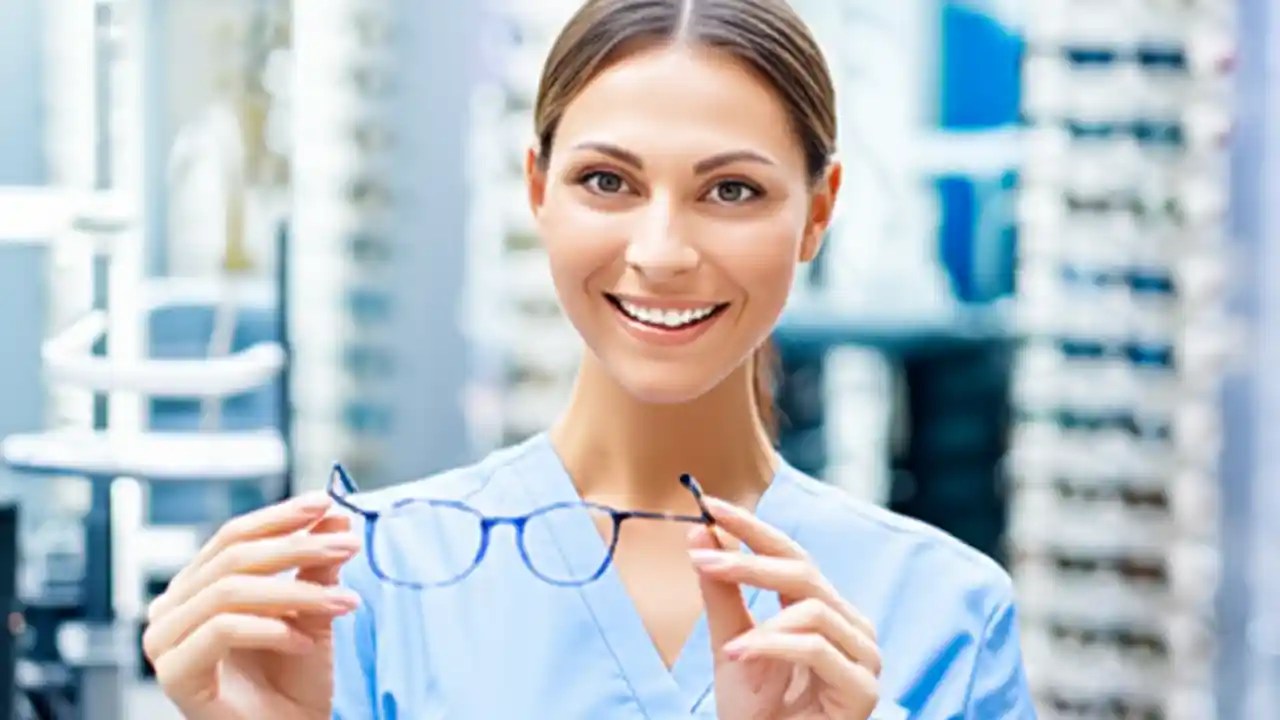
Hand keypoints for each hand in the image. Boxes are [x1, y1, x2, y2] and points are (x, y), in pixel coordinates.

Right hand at [142, 493, 362, 719]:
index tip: (325, 504)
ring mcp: (165, 642)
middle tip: (347, 545)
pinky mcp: (174, 674)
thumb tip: (333, 514)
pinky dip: (271, 629)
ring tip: (342, 602)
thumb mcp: (311, 612)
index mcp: (195, 588)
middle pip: (233, 558)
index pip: (233, 537)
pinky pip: (222, 630)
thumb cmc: (293, 684)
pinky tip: (305, 643)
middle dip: (297, 547)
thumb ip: (315, 565)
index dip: (280, 517)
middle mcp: (171, 610)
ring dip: (295, 591)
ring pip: (229, 590)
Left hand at [689, 497, 880, 718]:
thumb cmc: (756, 711)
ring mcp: (862, 656)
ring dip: (761, 622)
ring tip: (727, 645)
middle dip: (749, 562)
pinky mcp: (861, 689)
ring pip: (813, 609)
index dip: (752, 528)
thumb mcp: (731, 641)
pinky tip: (739, 655)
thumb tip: (700, 532)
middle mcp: (849, 625)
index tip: (710, 505)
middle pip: (804, 573)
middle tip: (703, 559)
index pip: (790, 554)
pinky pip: (816, 649)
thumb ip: (721, 591)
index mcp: (823, 607)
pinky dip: (773, 648)